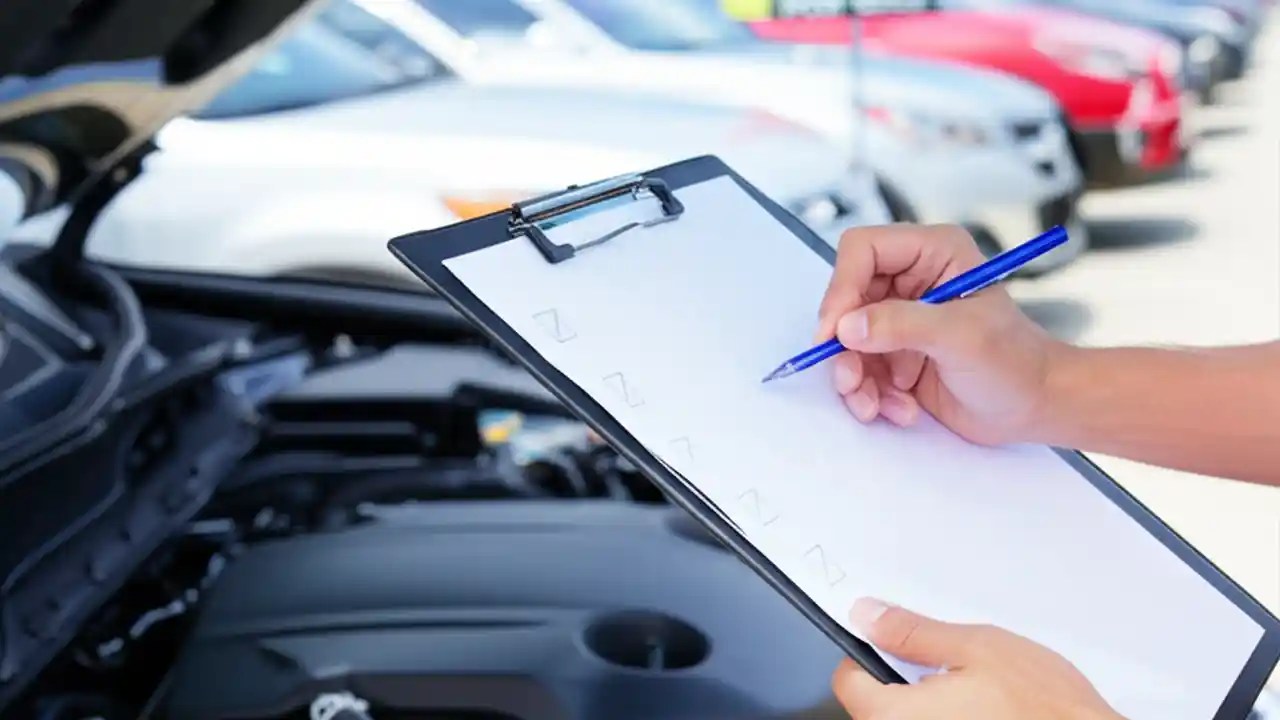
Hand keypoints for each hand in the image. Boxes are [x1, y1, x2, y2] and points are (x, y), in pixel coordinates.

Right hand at [816, 224, 1067, 445]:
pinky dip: (871, 394)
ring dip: (855, 378)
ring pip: (846, 341)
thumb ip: (902, 325)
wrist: (1035, 407)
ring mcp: (900, 319)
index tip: (836, 331)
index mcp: (932, 253)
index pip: (862, 250)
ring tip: (875, 405)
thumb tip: (847, 326)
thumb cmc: (1016, 363)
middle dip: (845, 346)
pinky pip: (859, 369)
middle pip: (846, 300)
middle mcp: (911, 281)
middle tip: (850, 378)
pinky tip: (901, 409)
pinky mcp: (895, 354)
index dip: (842, 287)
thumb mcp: (961, 337)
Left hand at [832, 598, 1121, 719]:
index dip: (864, 653)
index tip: (886, 640)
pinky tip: (986, 711)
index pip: (848, 682)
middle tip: (946, 665)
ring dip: (931, 701)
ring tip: (974, 690)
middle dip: (904, 679)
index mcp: (896, 716)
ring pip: (911, 718)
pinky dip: (953, 716)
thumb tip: (869, 616)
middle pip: (878, 704)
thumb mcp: (976, 647)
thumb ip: (912, 633)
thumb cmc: (1045, 707)